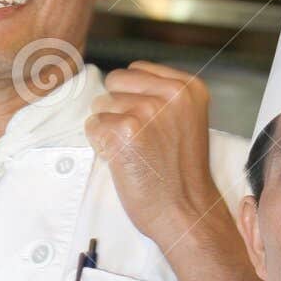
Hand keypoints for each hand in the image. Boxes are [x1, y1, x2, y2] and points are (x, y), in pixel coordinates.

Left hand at [84, 61, 219, 246]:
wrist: (185, 211)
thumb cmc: (180, 173)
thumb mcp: (185, 120)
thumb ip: (160, 96)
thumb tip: (119, 83)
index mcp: (188, 87)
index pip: (137, 69)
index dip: (132, 96)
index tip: (147, 123)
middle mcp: (170, 93)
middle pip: (115, 81)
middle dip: (117, 108)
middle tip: (138, 138)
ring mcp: (147, 111)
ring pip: (101, 105)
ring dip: (109, 128)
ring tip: (134, 151)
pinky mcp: (124, 131)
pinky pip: (92, 126)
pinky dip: (101, 145)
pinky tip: (124, 160)